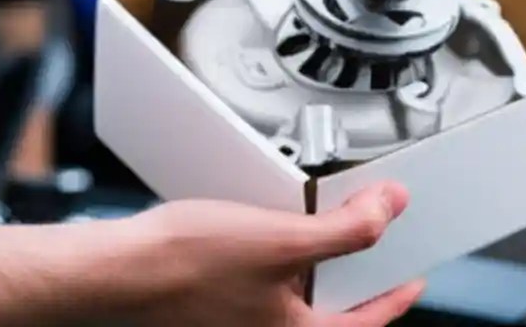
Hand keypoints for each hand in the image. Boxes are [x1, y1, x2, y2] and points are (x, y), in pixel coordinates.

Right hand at [0, 183, 421, 326]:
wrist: (112, 269)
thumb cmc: (184, 265)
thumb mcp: (283, 239)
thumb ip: (347, 229)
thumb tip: (389, 210)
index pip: (365, 324)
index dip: (396, 298)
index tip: (412, 278)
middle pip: (329, 310)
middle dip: (352, 277)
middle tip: (368, 247)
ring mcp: (238, 323)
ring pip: (294, 298)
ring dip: (311, 265)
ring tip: (316, 227)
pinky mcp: (214, 306)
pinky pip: (262, 288)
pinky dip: (275, 262)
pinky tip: (264, 229)